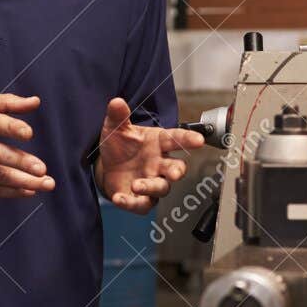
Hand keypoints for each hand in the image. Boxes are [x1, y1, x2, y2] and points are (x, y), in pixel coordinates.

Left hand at [95, 97, 204, 213]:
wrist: (106, 166)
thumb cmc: (120, 145)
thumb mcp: (117, 128)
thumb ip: (118, 116)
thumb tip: (116, 102)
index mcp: (158, 143)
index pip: (176, 139)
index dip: (189, 139)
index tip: (199, 140)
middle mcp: (159, 163)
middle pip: (176, 168)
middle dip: (177, 171)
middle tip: (175, 173)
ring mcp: (152, 181)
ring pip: (161, 188)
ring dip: (151, 187)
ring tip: (137, 185)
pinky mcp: (141, 198)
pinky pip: (141, 204)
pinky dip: (131, 202)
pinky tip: (119, 198)